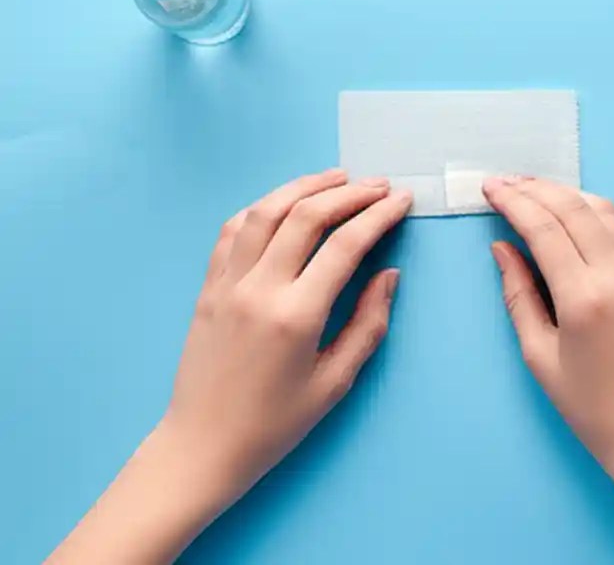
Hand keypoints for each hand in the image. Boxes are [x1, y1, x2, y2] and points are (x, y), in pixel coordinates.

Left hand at [164, 169, 411, 495]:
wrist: (202, 444)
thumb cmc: (275, 423)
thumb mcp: (335, 382)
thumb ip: (367, 324)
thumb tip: (388, 275)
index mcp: (296, 315)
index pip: (345, 245)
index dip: (378, 216)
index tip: (402, 201)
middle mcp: (259, 289)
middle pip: (307, 216)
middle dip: (349, 193)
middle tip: (379, 185)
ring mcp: (227, 284)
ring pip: (266, 212)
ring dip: (305, 187)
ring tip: (337, 178)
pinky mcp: (208, 287)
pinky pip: (234, 230)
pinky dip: (264, 207)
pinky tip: (285, 202)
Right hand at [485, 176, 613, 475]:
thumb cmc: (590, 408)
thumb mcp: (540, 356)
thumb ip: (519, 295)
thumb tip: (503, 248)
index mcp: (584, 296)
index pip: (544, 227)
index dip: (513, 201)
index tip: (490, 187)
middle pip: (574, 209)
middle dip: (536, 188)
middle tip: (505, 181)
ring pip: (605, 212)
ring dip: (567, 194)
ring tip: (535, 190)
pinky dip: (594, 214)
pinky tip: (573, 215)